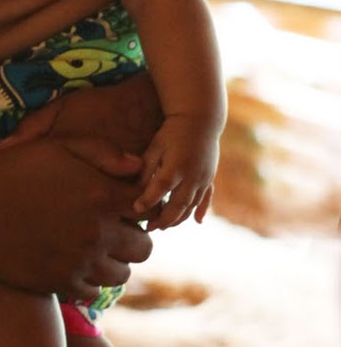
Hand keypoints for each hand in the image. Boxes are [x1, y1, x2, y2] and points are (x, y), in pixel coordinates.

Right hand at [0, 137, 150, 302]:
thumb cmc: (9, 173)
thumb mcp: (55, 146)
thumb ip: (101, 152)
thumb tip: (137, 167)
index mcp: (102, 195)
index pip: (149, 207)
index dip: (143, 205)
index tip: (127, 204)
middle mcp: (98, 233)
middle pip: (144, 247)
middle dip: (134, 236)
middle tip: (113, 228)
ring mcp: (80, 263)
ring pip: (123, 274)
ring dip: (114, 261)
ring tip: (93, 247)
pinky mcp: (61, 285)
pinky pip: (93, 292)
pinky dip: (89, 280)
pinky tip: (72, 263)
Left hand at [134, 114, 218, 229]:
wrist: (201, 119)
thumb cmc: (172, 132)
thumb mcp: (155, 146)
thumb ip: (147, 168)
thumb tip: (138, 190)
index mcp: (176, 165)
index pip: (160, 188)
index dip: (148, 200)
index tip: (136, 209)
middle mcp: (192, 175)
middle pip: (178, 204)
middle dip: (163, 219)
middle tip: (148, 228)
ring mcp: (203, 178)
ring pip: (191, 206)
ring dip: (178, 219)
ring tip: (162, 226)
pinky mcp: (210, 178)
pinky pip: (206, 198)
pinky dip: (201, 210)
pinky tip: (197, 222)